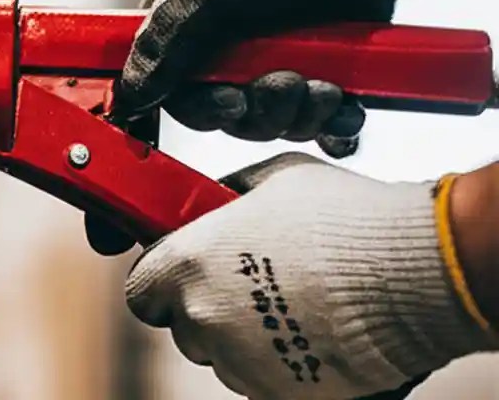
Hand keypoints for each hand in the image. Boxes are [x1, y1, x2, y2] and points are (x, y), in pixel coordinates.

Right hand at [117, 0, 475, 138]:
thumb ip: (166, 43)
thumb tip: (129, 97)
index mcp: (184, 23)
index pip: (177, 90)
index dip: (202, 108)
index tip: (230, 102)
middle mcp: (228, 46)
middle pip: (231, 113)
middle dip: (261, 111)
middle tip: (286, 84)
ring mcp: (280, 56)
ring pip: (279, 119)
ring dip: (302, 115)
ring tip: (326, 88)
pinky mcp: (329, 64)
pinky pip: (327, 118)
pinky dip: (338, 124)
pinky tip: (347, 109)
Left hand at [124, 153, 494, 399]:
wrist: (414, 272)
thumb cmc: (343, 219)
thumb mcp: (271, 179)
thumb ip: (225, 196)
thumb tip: (213, 200)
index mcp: (187, 265)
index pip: (142, 290)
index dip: (162, 283)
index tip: (184, 274)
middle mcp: (203, 319)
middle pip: (186, 327)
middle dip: (209, 309)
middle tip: (251, 286)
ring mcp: (241, 363)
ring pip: (225, 358)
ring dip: (245, 338)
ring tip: (295, 306)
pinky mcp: (280, 394)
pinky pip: (264, 382)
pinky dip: (280, 365)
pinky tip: (313, 333)